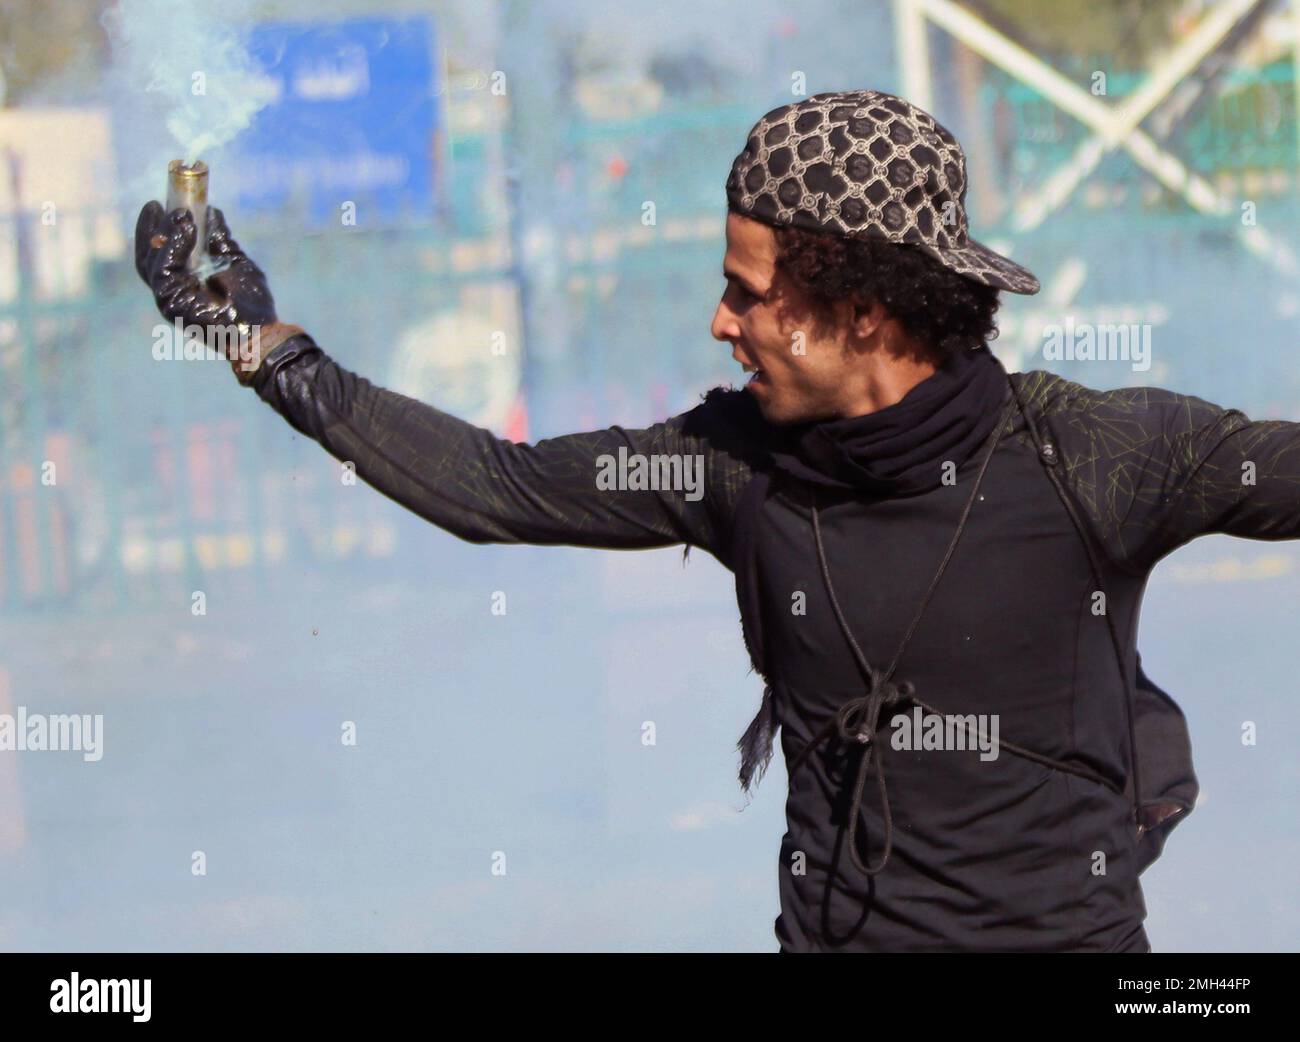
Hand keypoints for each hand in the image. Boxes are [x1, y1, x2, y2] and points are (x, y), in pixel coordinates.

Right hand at [134, 201, 277, 330]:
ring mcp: (168, 298)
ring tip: (180, 214)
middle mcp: (172, 290)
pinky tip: (185, 228)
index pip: (161, 253)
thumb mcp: (234, 260)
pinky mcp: (171, 302)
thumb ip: (219, 239)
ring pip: (153, 260)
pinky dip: (173, 245)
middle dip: (150, 228)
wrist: (260, 328)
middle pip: (149, 256)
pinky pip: (165, 268)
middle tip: (158, 204)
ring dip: (166, 232)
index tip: (161, 204)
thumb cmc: (251, 301)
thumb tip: (211, 210)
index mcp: (184, 282)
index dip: (157, 229)